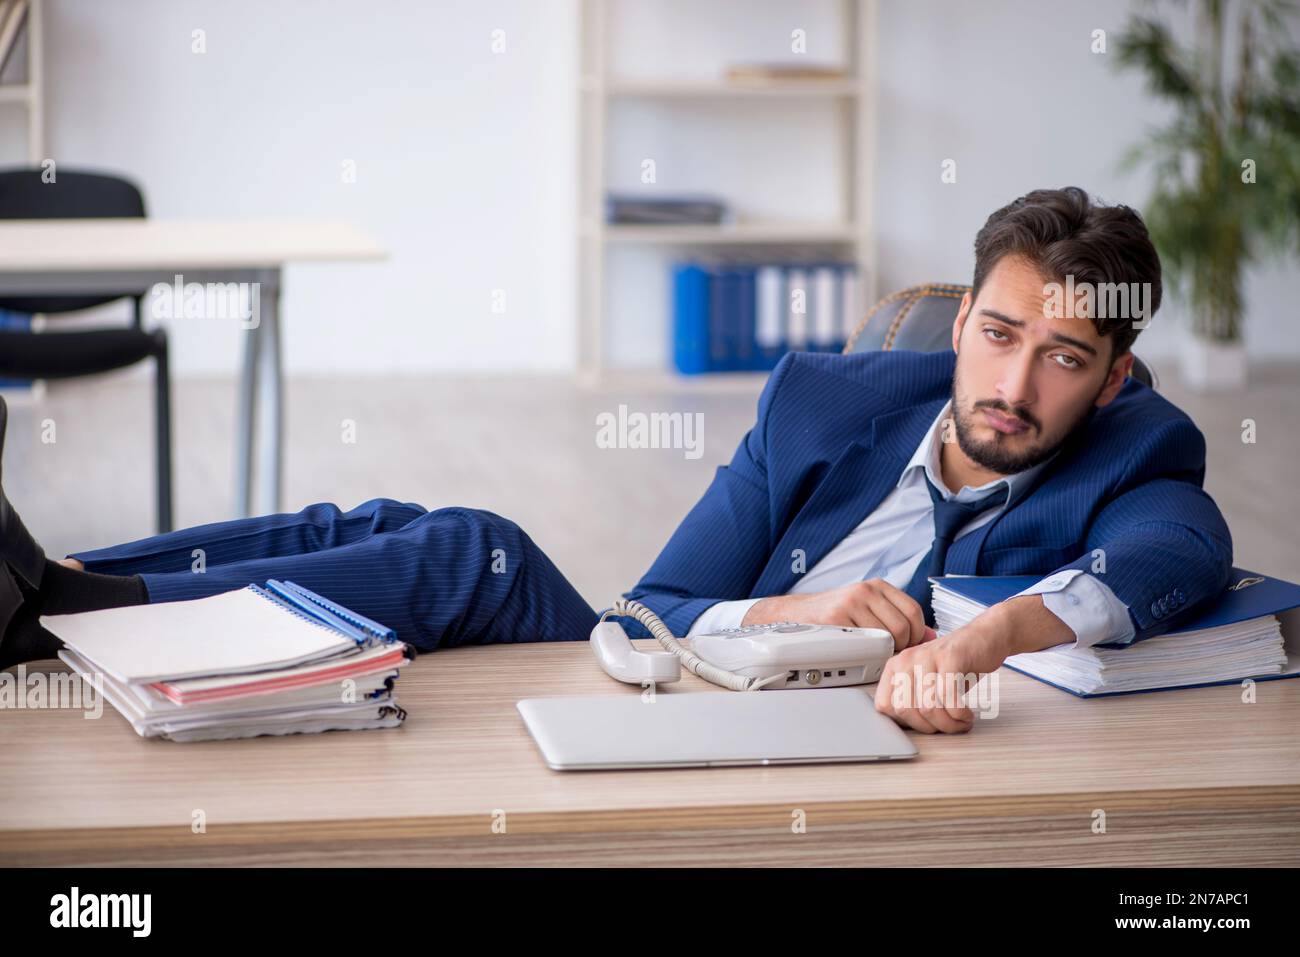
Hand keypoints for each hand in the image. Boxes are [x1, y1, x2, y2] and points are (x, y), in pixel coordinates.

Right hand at [742, 580, 935, 651]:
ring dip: (882, 652)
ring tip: (869, 653)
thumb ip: (899, 621)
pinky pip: (865, 643)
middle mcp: (865, 590)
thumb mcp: (869, 611)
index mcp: (877, 587)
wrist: (794, 615)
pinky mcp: (835, 618)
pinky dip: (864, 654)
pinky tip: (854, 651)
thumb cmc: (834, 617)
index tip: (904, 646)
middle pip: (904, 626)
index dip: (914, 635)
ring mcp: (850, 603)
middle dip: (900, 647)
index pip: (914, 611)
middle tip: (886, 654)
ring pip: (888, 637)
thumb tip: (930, 636)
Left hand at [874, 595, 1072, 733]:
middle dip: (930, 727)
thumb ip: (911, 702)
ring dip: (949, 723)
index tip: (926, 724)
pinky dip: (960, 714)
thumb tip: (906, 729)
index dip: (905, 722)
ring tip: (961, 722)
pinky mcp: (950, 658)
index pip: (884, 706)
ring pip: (928, 707)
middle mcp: (906, 660)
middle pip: (906, 710)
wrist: (985, 638)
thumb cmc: (956, 665)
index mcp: (895, 668)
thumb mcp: (925, 684)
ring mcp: (927, 657)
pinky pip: (949, 697)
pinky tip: (967, 714)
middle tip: (948, 726)